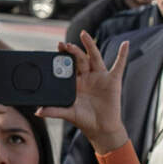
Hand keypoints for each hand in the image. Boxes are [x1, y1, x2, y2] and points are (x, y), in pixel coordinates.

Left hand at [38, 31, 129, 151]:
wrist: (101, 128)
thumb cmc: (84, 120)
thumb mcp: (68, 113)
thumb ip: (54, 111)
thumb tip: (38, 112)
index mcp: (76, 82)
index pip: (69, 65)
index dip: (64, 56)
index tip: (57, 47)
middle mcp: (87, 76)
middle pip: (80, 58)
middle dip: (73, 50)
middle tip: (65, 44)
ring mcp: (100, 77)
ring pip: (94, 57)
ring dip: (90, 45)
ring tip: (84, 35)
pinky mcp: (112, 81)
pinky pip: (119, 65)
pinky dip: (122, 55)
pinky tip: (125, 44)